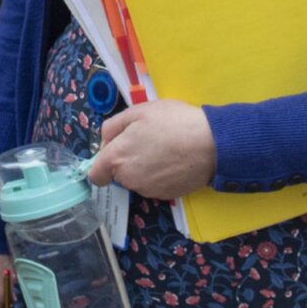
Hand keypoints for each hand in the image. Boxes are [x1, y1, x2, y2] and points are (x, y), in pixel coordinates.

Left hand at [88, 99, 215, 199]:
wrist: (211, 144)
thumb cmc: (172, 122)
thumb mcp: (138, 111)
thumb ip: (112, 126)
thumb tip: (105, 142)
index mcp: (117, 158)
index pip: (95, 175)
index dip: (102, 163)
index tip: (116, 150)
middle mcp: (129, 179)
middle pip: (118, 174)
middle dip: (126, 160)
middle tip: (146, 140)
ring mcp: (148, 190)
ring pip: (136, 181)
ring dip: (143, 168)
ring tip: (163, 148)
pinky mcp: (166, 195)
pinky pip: (154, 185)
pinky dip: (159, 176)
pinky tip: (174, 160)